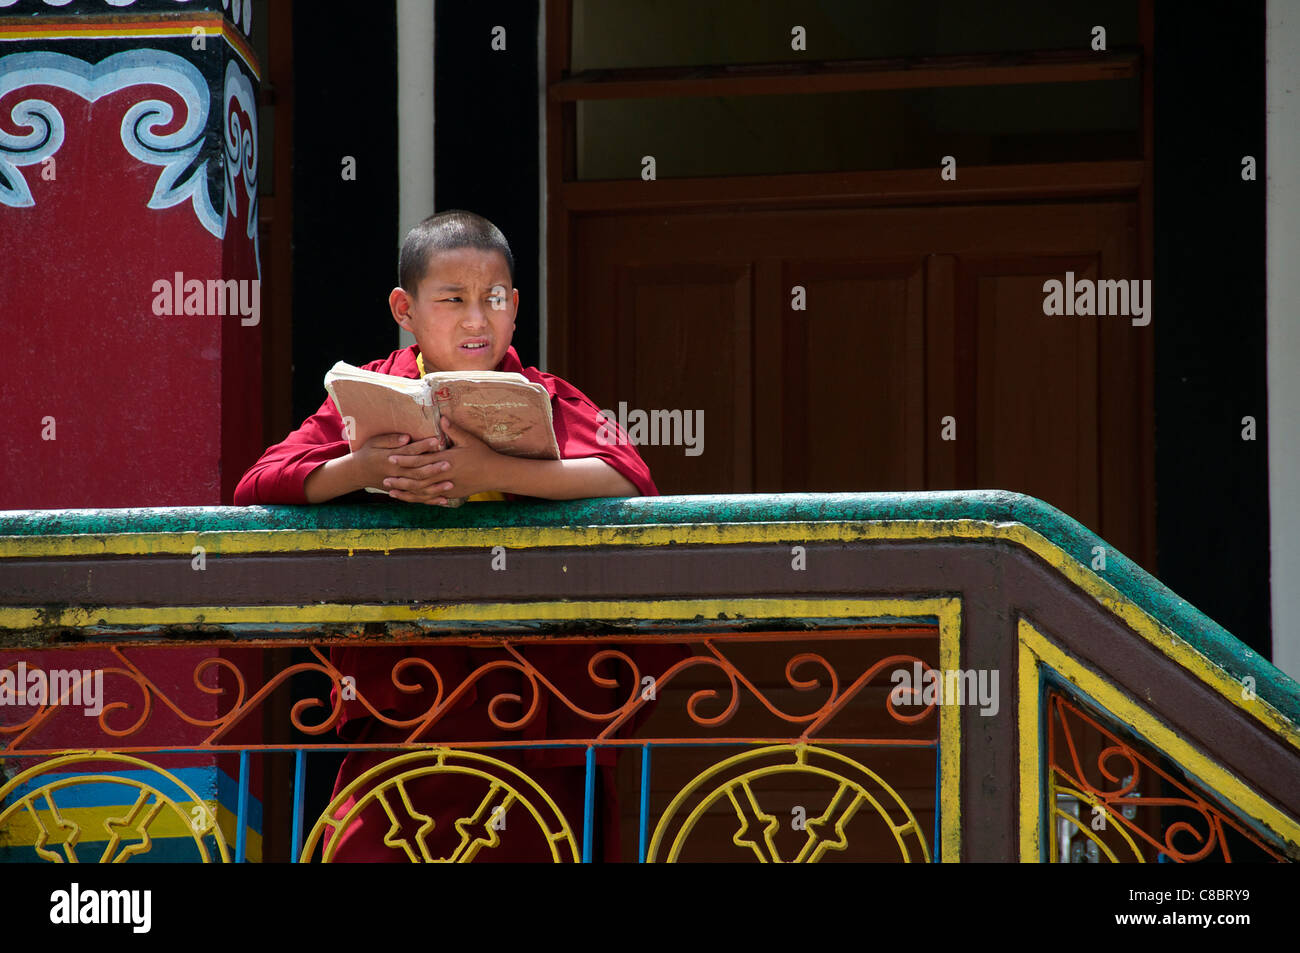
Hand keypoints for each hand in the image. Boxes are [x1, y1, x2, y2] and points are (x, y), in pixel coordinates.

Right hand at [353, 432, 455, 504]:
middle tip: (448, 464)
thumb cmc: (369, 453)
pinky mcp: (401, 493)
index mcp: (389, 459)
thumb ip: (391, 440)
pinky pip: (417, 498)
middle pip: (416, 472)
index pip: (409, 452)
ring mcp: (398, 486)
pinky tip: (444, 500)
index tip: (437, 441)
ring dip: (434, 488)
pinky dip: (430, 500)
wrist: (358, 473)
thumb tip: (407, 437)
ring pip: (418, 488)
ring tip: (450, 485)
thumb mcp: (375, 442)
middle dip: (433, 469)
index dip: (423, 446)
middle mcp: (395, 474)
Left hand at [384, 415, 504, 503]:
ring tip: (391, 492)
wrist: (495, 474)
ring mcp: (448, 488)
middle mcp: (445, 476)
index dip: (405, 460)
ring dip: (406, 492)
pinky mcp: (451, 495)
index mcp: (447, 460)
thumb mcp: (469, 440)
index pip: (421, 461)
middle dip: (400, 479)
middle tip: (384, 478)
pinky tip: (409, 499)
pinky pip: (431, 499)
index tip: (391, 458)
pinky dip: (418, 500)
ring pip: (423, 493)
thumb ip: (453, 430)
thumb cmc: (482, 454)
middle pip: (418, 479)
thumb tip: (441, 418)